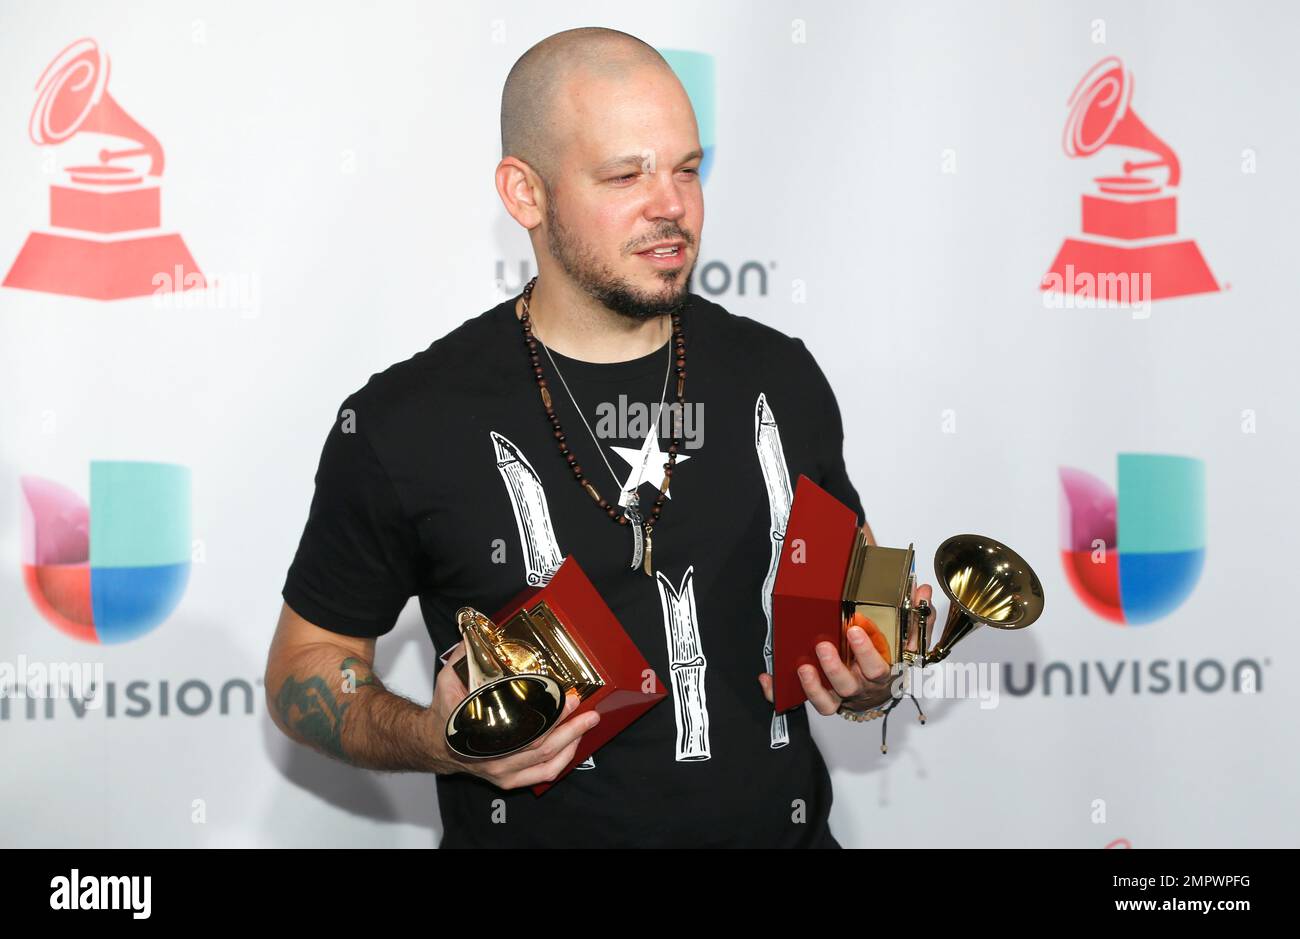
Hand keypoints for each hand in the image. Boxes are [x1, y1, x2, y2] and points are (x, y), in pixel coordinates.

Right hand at [428, 641, 598, 788]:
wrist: (434, 744)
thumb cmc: (445, 715)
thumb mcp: (449, 682)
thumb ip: (464, 659)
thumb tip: (476, 637)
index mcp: (481, 735)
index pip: (524, 729)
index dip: (551, 716)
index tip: (567, 698)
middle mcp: (493, 758)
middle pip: (542, 746)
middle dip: (570, 727)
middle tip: (586, 709)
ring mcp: (502, 772)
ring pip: (547, 763)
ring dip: (572, 743)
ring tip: (587, 724)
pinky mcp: (508, 780)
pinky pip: (543, 775)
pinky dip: (563, 761)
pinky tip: (574, 744)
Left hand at [757, 583, 933, 715]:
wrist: (880, 689)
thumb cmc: (891, 659)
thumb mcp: (909, 638)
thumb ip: (917, 615)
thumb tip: (923, 591)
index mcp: (881, 674)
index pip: (878, 668)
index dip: (867, 652)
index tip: (855, 628)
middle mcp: (859, 688)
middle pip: (848, 685)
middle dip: (835, 667)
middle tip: (824, 646)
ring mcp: (838, 695)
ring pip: (825, 702)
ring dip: (812, 686)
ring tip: (802, 665)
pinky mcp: (820, 698)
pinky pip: (797, 702)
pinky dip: (780, 694)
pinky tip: (768, 678)